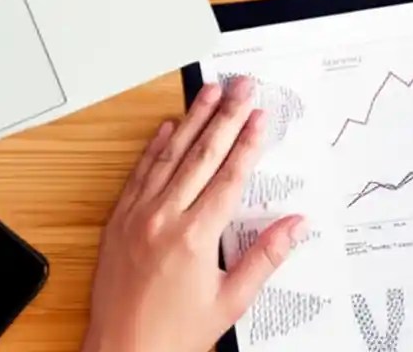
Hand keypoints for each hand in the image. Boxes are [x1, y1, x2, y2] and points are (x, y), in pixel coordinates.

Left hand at [82, 79, 306, 351]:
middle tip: (242, 86)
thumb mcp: (231, 301)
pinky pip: (139, 174)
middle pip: (202, 155)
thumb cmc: (173, 336)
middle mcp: (163, 219)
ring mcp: (136, 217)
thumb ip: (265, 257)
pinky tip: (169, 126)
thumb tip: (296, 226)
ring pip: (169, 156)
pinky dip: (155, 147)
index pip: (229, 177)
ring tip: (209, 92)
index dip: (248, 142)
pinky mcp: (117, 222)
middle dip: (226, 116)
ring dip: (193, 120)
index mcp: (194, 238)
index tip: (261, 116)